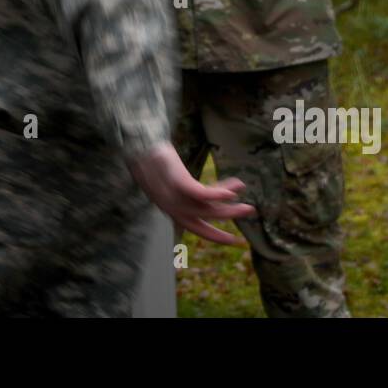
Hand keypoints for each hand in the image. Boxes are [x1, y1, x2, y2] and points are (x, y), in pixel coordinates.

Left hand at [128, 142, 253, 245]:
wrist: (137, 147)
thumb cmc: (150, 162)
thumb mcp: (163, 179)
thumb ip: (179, 187)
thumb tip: (192, 190)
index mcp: (171, 209)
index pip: (196, 227)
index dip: (214, 235)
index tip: (232, 240)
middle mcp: (174, 207)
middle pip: (205, 219)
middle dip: (228, 218)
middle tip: (250, 212)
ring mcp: (176, 196)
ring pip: (208, 209)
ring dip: (230, 209)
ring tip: (248, 206)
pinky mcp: (178, 182)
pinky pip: (201, 193)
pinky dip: (218, 194)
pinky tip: (233, 192)